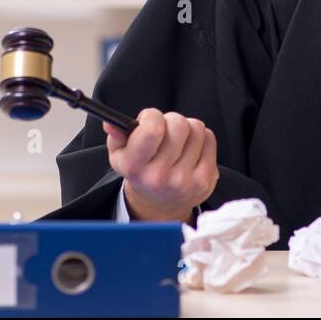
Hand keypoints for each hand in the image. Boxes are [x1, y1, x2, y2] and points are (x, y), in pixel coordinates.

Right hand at [104, 107, 217, 222]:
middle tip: (165, 130)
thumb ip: (116, 134)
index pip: (153, 129)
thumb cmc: (140, 170)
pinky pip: (209, 139)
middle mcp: (160, 177)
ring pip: (196, 128)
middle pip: (179, 124)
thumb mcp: (120, 154)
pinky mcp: (206, 180)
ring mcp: (186, 180)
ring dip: (187, 128)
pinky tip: (189, 150)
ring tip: (177, 141)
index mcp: (136, 167)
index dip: (152, 115)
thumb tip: (111, 122)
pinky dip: (201, 138)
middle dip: (171, 120)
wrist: (160, 203)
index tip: (149, 120)